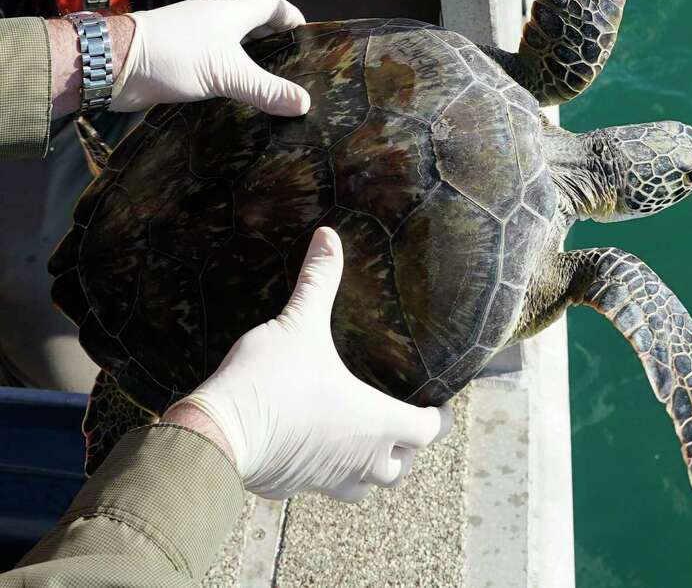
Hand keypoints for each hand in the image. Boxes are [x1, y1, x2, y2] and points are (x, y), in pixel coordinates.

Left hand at [110, 0, 309, 114]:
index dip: (293, 18)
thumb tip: (303, 103)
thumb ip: (267, 89)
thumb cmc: (173, 55)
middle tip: (294, 69)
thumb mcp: (228, 74)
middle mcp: (216, 19)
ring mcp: (197, 38)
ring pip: (234, 45)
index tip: (307, 41)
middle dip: (276, 43)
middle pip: (255, 24)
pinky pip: (215, 62)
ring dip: (252, 61)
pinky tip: (236, 96)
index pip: (273, 4)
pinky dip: (229, 75)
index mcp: (232, 12)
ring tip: (271, 87)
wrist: (114, 64)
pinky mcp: (181, 57)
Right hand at [164, 228, 451, 500]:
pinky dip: (327, 474)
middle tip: (403, 426)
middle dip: (407, 449)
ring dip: (371, 470)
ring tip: (364, 446)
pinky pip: (321, 487)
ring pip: (365, 487)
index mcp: (375, 422)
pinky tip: (315, 452)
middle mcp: (359, 458)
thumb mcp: (299, 323)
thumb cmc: (271, 381)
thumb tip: (329, 237)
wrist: (217, 435)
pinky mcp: (292, 488)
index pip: (428, 431)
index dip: (438, 419)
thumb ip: (319, 281)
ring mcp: (326, 479)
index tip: (439, 408)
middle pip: (402, 467)